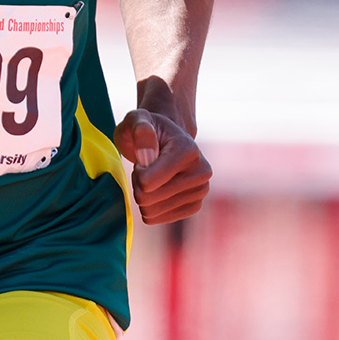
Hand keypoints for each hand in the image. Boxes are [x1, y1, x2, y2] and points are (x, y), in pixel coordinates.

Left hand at [114, 108, 210, 223]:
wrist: (166, 141)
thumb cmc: (148, 130)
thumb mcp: (137, 120)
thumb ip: (140, 129)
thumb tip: (147, 154)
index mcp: (188, 150)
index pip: (147, 182)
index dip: (137, 171)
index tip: (144, 157)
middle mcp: (201, 172)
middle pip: (148, 198)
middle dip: (138, 184)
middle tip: (145, 167)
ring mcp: (201, 191)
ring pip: (151, 211)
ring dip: (143, 195)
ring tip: (152, 176)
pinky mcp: (194, 206)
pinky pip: (157, 219)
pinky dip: (150, 207)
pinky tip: (157, 189)